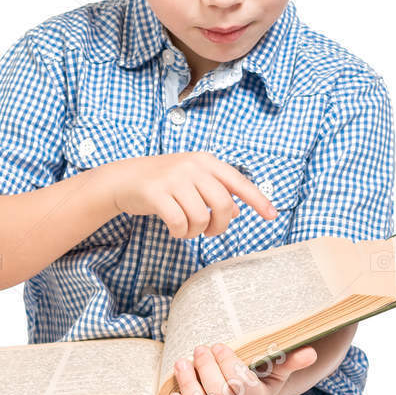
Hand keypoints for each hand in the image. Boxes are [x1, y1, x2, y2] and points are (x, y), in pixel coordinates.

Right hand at [99, 152, 275, 238]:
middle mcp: (192, 166)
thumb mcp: (193, 181)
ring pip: (202, 217)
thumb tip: (236, 212)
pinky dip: (181, 233)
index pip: (239, 181)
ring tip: (188, 229)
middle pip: (223, 204)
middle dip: (220, 226)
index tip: (272, 215)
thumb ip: (216, 192)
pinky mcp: (156, 192)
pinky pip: (180, 223)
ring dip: (196, 231)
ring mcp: (174, 178)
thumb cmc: (164, 182)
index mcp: (206, 161)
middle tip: (210, 232)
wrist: (124, 179)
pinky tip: (175, 230)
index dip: (258, 200)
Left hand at [169, 342, 318, 394]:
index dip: (228, 365)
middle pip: (218, 393)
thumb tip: (310, 353)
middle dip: (206, 368)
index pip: (241, 384)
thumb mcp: (277, 369)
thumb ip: (290, 360)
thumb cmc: (262, 377)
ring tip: (181, 362)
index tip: (220, 346)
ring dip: (187, 384)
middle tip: (201, 348)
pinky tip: (172, 394)